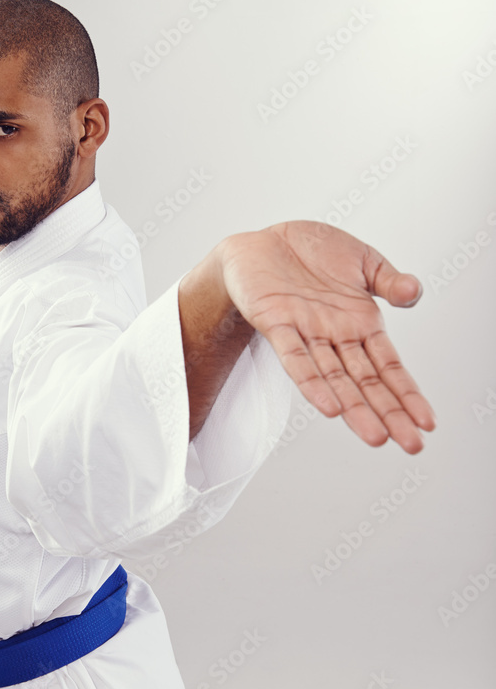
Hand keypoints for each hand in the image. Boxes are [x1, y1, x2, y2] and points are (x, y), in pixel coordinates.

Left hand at [219, 220, 435, 452]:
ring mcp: (306, 333)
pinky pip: (294, 358)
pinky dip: (311, 382)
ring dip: (354, 408)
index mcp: (359, 323)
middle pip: (366, 382)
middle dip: (389, 414)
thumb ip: (388, 279)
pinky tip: (328, 406)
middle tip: (411, 446)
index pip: (389, 366)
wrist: (262, 242)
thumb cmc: (311, 251)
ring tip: (375, 437)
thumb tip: (414, 291)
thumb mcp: (362, 260)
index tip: (426, 423)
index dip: (407, 393)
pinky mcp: (276, 324)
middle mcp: (335, 335)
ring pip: (334, 379)